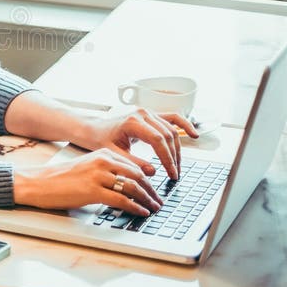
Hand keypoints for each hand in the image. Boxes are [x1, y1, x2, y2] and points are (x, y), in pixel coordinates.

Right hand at [13, 147, 163, 215]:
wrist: (39, 183)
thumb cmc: (61, 179)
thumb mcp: (87, 168)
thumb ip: (106, 173)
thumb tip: (126, 186)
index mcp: (102, 154)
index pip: (134, 165)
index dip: (148, 179)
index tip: (155, 189)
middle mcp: (103, 162)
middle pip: (138, 175)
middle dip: (152, 190)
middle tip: (159, 200)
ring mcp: (98, 176)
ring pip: (133, 187)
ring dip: (147, 200)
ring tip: (154, 208)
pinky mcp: (93, 191)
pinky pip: (122, 200)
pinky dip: (136, 207)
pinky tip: (141, 212)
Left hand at [81, 108, 198, 180]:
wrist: (93, 128)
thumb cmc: (100, 139)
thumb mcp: (114, 154)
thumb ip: (133, 163)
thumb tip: (153, 172)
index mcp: (132, 122)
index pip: (158, 140)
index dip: (167, 159)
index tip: (171, 173)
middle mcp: (142, 113)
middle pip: (167, 135)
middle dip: (174, 157)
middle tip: (175, 174)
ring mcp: (148, 112)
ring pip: (171, 130)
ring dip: (177, 148)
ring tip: (178, 165)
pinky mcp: (151, 115)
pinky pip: (172, 118)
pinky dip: (184, 125)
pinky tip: (193, 134)